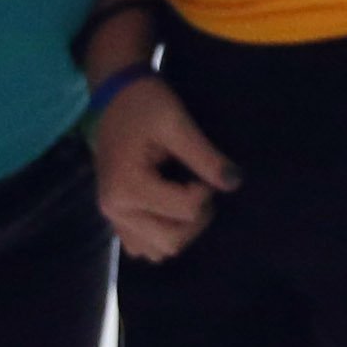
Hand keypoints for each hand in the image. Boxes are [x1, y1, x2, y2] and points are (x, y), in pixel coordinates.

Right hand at [90, 70, 238, 262]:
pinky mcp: (116, 217)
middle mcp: (114, 210)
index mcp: (126, 187)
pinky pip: (143, 246)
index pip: (185, 211)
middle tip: (200, 186)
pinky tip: (170, 207)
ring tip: (185, 197)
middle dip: (196, 218)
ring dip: (181, 230)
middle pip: (172, 241)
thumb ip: (205, 156)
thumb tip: (234, 182)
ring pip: (158, 251)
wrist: (115, 95)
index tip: (204, 165)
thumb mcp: (178, 123)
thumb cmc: (145, 104)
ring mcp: (113, 217)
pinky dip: (162, 234)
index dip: (206, 190)